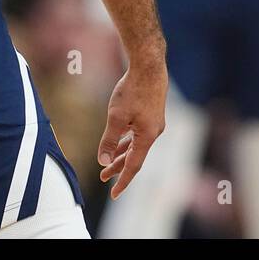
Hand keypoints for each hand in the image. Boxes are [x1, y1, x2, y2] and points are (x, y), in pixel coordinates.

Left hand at [97, 56, 166, 198]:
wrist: (149, 66)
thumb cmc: (132, 90)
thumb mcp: (116, 117)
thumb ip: (110, 141)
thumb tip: (104, 161)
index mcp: (147, 137)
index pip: (134, 166)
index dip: (123, 181)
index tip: (113, 193)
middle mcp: (154, 132)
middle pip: (135, 156)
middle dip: (119, 167)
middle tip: (103, 177)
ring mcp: (155, 122)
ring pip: (137, 144)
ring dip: (122, 153)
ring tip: (108, 162)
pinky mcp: (152, 113)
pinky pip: (139, 133)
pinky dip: (128, 140)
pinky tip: (120, 141)